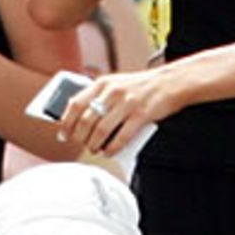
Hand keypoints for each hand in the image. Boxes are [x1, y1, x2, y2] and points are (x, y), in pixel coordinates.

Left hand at [57, 66, 181, 155]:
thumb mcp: (117, 84)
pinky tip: (109, 151)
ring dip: (94, 145)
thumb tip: (80, 120)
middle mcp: (113, 91)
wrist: (171, 82)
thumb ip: (99, 98)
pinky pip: (121, 137)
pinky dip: (111, 148)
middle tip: (81, 144)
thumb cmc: (142, 87)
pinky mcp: (141, 115)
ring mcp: (127, 103)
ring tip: (95, 149)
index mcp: (103, 83)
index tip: (63, 134)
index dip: (66, 122)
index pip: (75, 103)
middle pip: (86, 120)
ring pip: (101, 130)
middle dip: (80, 137)